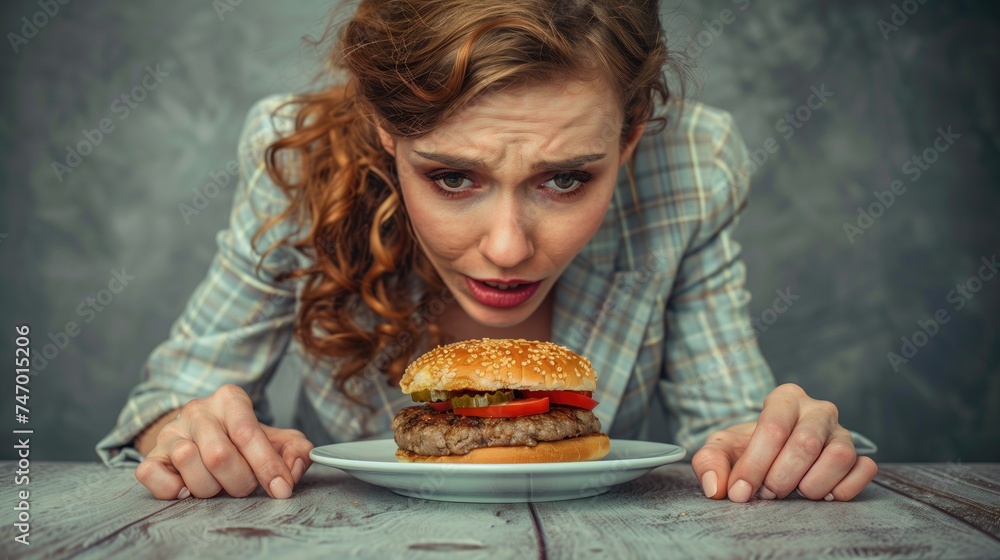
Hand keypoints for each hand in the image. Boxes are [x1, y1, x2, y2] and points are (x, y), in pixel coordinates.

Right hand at [135, 384, 313, 499]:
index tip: (281, 488)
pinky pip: (152, 476)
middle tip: (245, 484)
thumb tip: (295, 468)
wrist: (202, 437)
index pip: (248, 434)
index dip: (267, 466)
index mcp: (230, 400)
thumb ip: (296, 450)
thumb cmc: (242, 441)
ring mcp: (171, 432)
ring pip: (188, 465)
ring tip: (219, 482)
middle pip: (219, 455)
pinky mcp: (151, 455)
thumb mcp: (276, 439)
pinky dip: (173, 490)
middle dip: (240, 481)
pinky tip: (189, 488)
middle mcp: (198, 411)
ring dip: (211, 488)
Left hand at [691, 383, 876, 501]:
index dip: (755, 464)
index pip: (773, 428)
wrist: (771, 455)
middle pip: (805, 444)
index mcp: (784, 398)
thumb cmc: (746, 448)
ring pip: (839, 457)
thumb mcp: (721, 449)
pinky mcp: (859, 456)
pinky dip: (843, 489)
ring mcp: (842, 432)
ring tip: (793, 493)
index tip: (740, 491)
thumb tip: (717, 487)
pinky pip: (864, 471)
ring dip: (812, 485)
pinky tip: (821, 495)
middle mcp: (818, 410)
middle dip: (780, 478)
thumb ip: (709, 462)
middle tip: (766, 493)